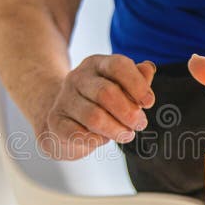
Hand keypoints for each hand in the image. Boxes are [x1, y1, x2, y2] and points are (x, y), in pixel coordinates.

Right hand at [38, 55, 154, 159]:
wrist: (64, 120)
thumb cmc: (100, 103)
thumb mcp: (121, 87)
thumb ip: (137, 79)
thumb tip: (148, 69)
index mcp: (96, 64)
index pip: (118, 65)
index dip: (137, 85)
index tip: (149, 103)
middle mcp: (77, 77)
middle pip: (106, 93)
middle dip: (129, 113)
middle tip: (140, 124)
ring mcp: (64, 99)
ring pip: (94, 117)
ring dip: (116, 130)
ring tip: (126, 134)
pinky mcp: (56, 121)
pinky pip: (79, 134)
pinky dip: (96, 140)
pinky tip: (102, 139)